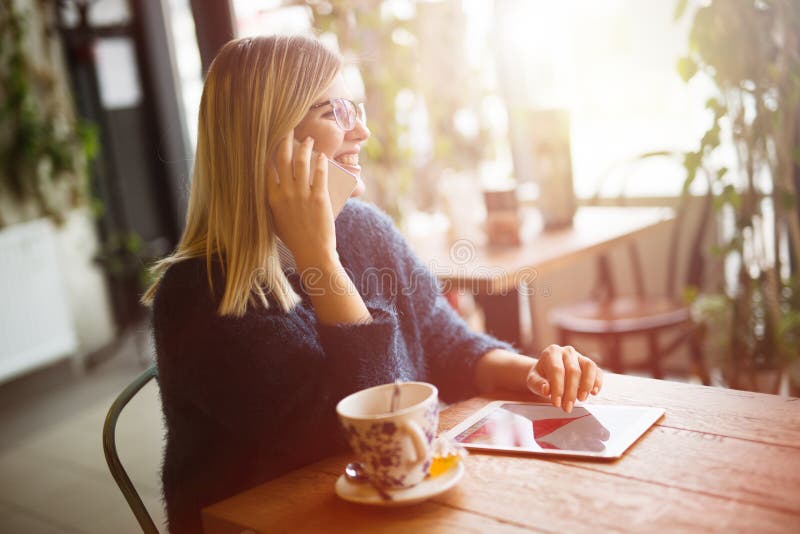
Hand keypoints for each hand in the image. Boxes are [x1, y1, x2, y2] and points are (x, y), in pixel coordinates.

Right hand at [267, 133, 337, 269]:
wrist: (312, 252)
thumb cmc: (294, 238)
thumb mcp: (275, 220)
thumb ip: (272, 203)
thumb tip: (272, 188)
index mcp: (271, 198)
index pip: (266, 168)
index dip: (268, 151)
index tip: (270, 139)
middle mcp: (284, 193)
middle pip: (283, 159)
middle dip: (285, 140)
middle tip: (288, 128)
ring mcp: (302, 195)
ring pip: (301, 162)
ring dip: (305, 147)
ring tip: (308, 140)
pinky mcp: (319, 197)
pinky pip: (319, 173)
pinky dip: (320, 161)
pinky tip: (321, 155)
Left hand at [526, 345, 602, 412]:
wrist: (548, 371)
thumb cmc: (541, 376)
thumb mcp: (533, 380)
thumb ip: (537, 384)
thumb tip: (546, 389)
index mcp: (551, 353)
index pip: (557, 370)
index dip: (558, 388)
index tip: (557, 403)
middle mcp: (567, 351)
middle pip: (573, 371)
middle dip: (571, 392)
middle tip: (567, 407)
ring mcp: (580, 356)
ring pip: (589, 367)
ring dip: (587, 385)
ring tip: (581, 399)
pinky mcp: (589, 364)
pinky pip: (597, 371)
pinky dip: (597, 382)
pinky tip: (593, 392)